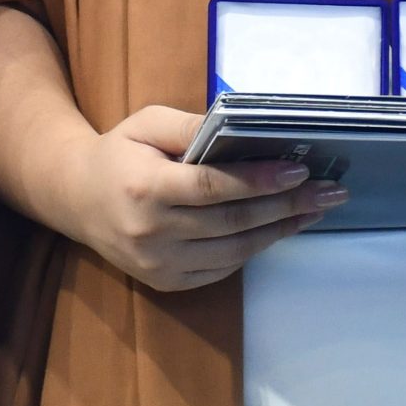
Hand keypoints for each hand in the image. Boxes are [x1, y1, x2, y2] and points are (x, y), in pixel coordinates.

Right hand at [67, 104, 344, 291]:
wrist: (75, 198)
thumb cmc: (120, 153)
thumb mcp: (148, 123)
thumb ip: (192, 125)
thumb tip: (241, 125)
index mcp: (145, 188)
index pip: (213, 188)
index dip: (259, 181)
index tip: (300, 171)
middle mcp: (151, 233)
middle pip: (232, 222)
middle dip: (286, 206)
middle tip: (330, 192)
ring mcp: (157, 265)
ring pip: (233, 253)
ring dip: (279, 231)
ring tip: (315, 210)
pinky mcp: (165, 282)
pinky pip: (221, 270)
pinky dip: (254, 250)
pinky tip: (280, 229)